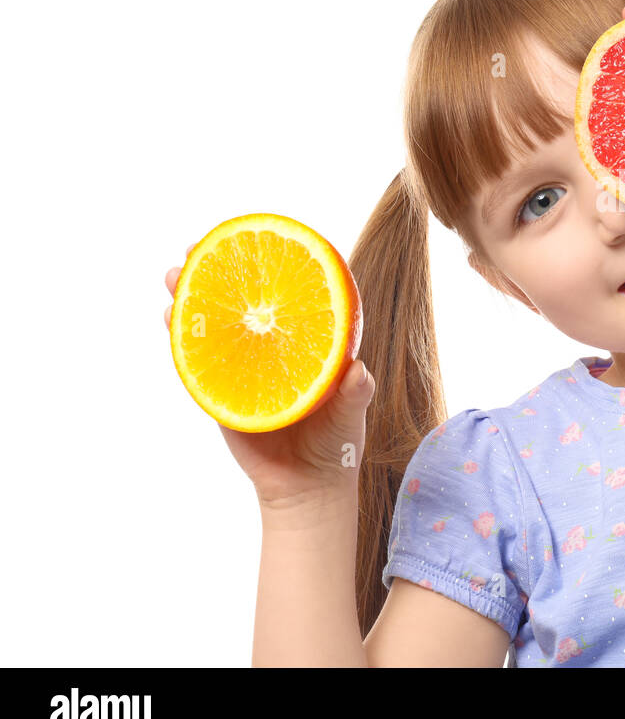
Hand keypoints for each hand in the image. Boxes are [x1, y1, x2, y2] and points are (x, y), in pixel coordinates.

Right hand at [165, 245, 374, 508]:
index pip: (291, 293)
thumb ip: (356, 394)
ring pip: (216, 324)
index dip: (273, 264)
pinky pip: (201, 361)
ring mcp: (247, 366)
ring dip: (192, 297)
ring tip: (174, 276)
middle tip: (194, 247)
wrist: (306, 485)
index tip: (255, 233)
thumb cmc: (337, 443)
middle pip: (246, 300)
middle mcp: (276, 345)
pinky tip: (170, 319)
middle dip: (219, 270)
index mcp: (310, 341)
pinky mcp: (224, 391)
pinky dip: (184, 339)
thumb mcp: (351, 415)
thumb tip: (359, 371)